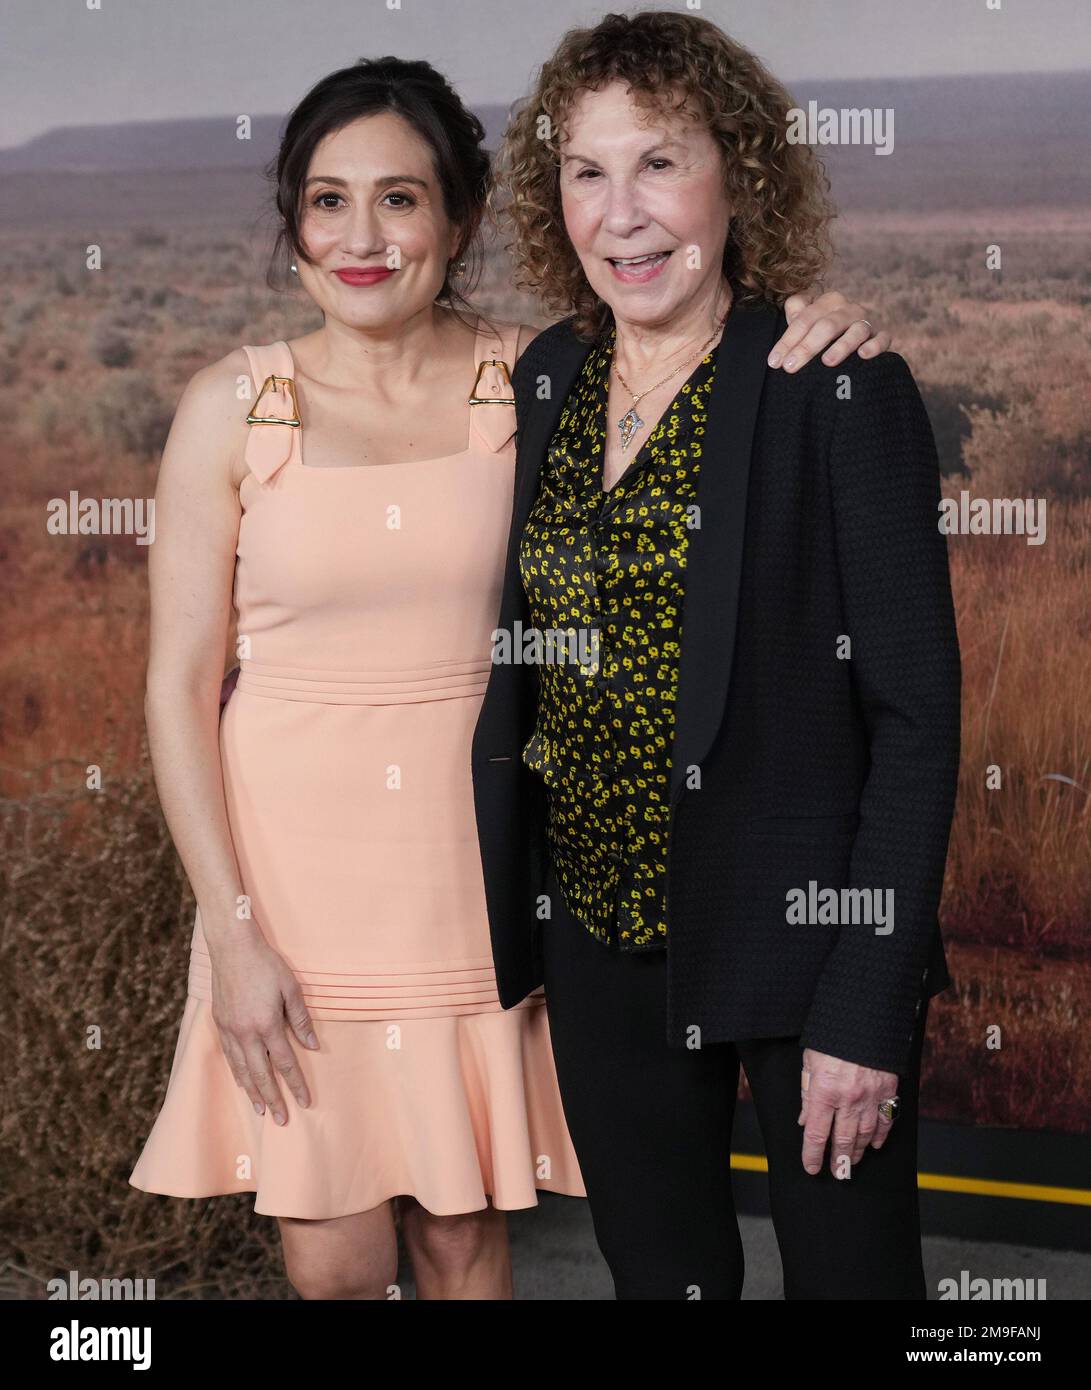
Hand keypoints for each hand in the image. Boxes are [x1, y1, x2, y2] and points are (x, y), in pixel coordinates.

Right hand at [209, 929, 318, 1124]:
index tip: (304, 1101)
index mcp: (267, 1024)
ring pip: (242, 1070)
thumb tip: (312, 1045)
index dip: (295, 1084)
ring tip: (260, 1109)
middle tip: (281, 1119)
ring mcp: (229, 1030)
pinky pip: (229, 1056)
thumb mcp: (291, 988)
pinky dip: (237, 1073)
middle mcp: (245, 1033)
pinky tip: (243, 1081)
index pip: (285, 1063)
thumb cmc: (266, 964)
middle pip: (262, 1074)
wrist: (232, 947)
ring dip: (252, 1092)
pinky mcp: (219, 1023)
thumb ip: (301, 1019)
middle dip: (273, 1099)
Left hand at [768, 291, 891, 371]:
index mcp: (827, 302)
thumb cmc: (824, 332)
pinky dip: (874, 346)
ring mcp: (866, 322)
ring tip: (827, 362)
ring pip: (856, 331)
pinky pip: (882, 339)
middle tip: (790, 367)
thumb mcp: (808, 320)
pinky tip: (863, 355)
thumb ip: (797, 313)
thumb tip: (790, 310)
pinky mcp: (882, 336)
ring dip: (842, 346)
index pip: (804, 319)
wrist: (856, 340)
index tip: (774, 362)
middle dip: (806, 347)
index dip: (787, 340)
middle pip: (826, 326)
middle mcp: (848, 309)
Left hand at [798, 1047, 897, 1176]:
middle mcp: (848, 1098)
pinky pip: (885, 1120)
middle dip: (838, 1160)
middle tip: (837, 1173)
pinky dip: (880, 1135)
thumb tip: (805, 1120)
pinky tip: (875, 1144)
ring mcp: (870, 1096)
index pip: (816, 1134)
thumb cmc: (832, 1035)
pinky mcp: (888, 1090)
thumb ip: (807, 1093)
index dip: (812, 1155)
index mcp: (824, 1090)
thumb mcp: (810, 1061)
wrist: (864, 1015)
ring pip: (864, 1134)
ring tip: (852, 1162)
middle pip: (842, 1140)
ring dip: (858, 1151)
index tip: (811, 1167)